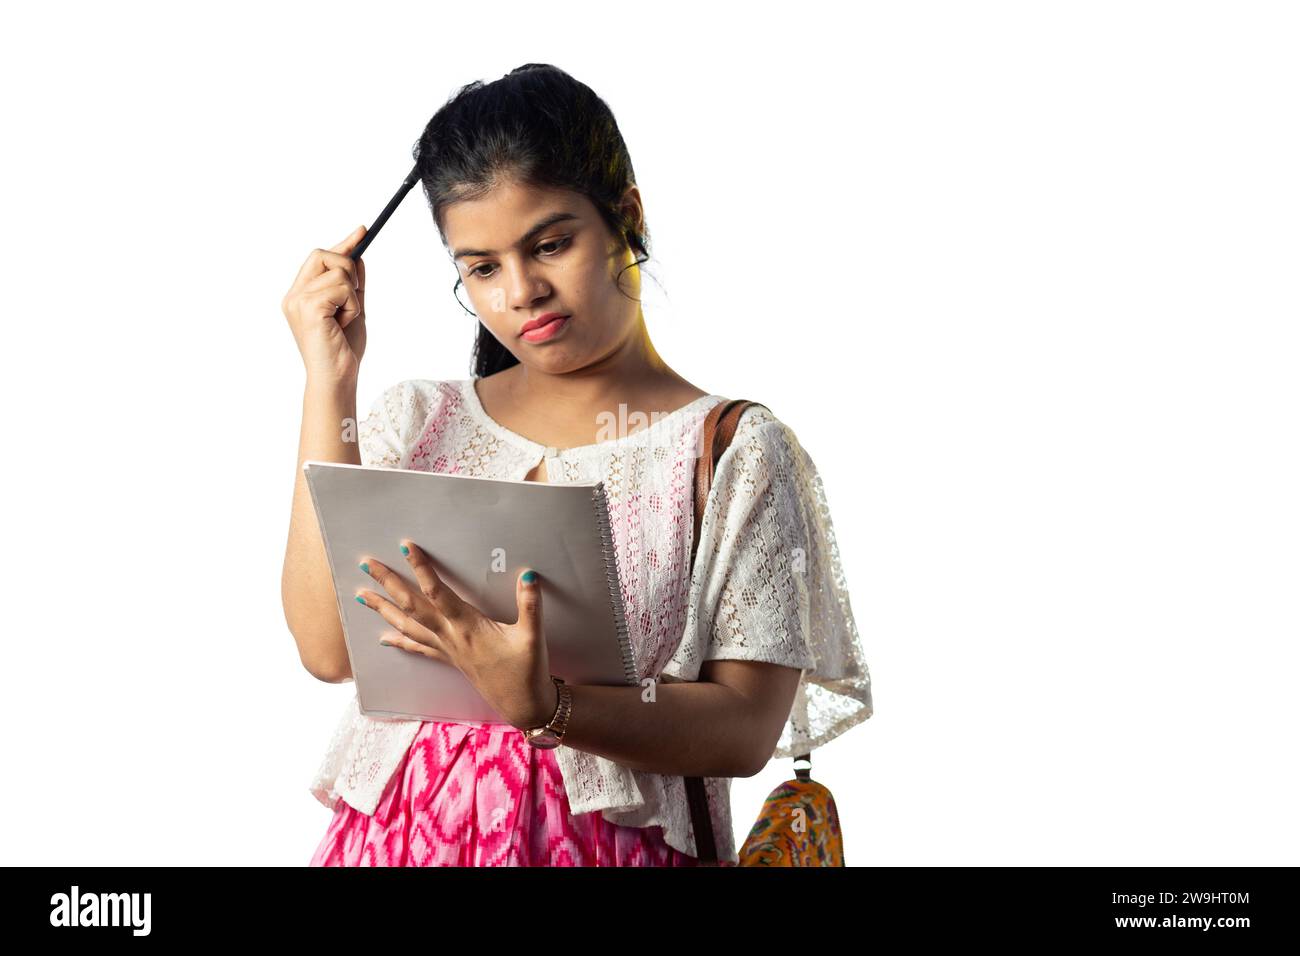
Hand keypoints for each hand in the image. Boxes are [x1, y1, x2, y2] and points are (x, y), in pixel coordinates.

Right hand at [281, 225, 368, 386]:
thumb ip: (352, 284)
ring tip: (345, 320)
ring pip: (339, 272)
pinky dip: (352, 306)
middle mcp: (293, 295)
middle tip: (352, 299)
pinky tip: (344, 324)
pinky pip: (343, 288)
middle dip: (348, 269)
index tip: (363, 230)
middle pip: (324, 254)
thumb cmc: (343, 350)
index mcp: (300, 295)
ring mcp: (298, 300)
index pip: (319, 258)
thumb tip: (358, 255)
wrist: (338, 378)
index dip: (342, 244)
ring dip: (353, 297)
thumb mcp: (352, 309)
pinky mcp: (308, 307)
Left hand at [354, 539, 556, 730]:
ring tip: (361, 596)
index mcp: (468, 626)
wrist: (522, 705)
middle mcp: (451, 636)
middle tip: (366, 565)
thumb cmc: (527, 671)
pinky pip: (418, 647)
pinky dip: (399, 640)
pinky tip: (383, 638)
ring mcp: (447, 649)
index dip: (421, 568)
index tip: (406, 547)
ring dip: (383, 610)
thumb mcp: (533, 636)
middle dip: (388, 584)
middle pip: (412, 606)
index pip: (438, 592)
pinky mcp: (450, 660)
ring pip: (408, 626)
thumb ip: (531, 604)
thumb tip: (529, 574)